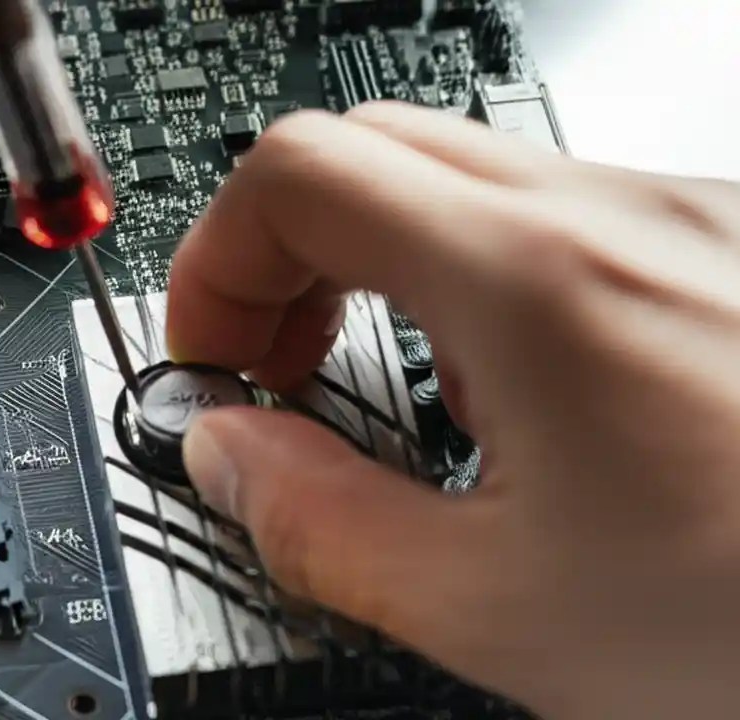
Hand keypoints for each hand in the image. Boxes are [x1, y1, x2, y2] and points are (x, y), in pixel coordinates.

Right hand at [169, 101, 739, 718]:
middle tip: (283, 367)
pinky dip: (481, 289)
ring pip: (460, 180)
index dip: (216, 260)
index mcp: (536, 284)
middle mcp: (615, 217)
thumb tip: (227, 460)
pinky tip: (524, 404)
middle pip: (366, 150)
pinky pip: (554, 222)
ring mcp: (682, 222)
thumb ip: (320, 525)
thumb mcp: (503, 611)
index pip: (295, 173)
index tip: (214, 358)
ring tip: (406, 400)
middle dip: (285, 256)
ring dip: (383, 272)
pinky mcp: (724, 253)